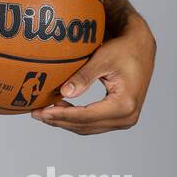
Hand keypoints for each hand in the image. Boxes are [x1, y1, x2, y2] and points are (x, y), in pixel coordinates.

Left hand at [31, 13, 155, 135]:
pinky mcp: (119, 117)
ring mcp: (124, 120)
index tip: (41, 111)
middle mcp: (127, 117)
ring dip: (65, 121)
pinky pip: (93, 123)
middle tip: (35, 113)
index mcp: (125, 105)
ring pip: (88, 127)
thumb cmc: (124, 49)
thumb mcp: (103, 58)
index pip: (86, 116)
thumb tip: (64, 93)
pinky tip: (58, 109)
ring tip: (43, 112)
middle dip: (59, 120)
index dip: (61, 115)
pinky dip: (74, 118)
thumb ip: (84, 76)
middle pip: (85, 125)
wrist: (141, 48)